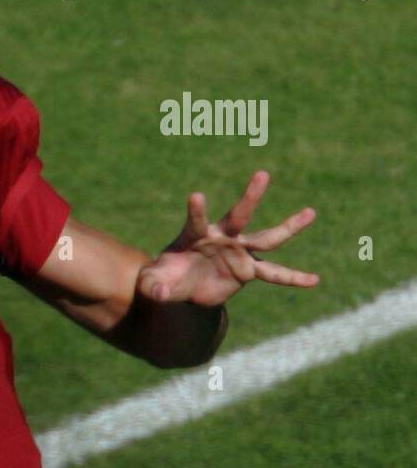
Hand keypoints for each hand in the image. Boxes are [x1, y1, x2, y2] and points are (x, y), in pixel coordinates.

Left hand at [137, 170, 318, 306]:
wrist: (182, 288)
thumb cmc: (164, 278)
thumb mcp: (152, 283)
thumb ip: (153, 285)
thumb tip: (159, 293)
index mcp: (194, 235)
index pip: (196, 220)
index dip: (196, 210)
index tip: (196, 195)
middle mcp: (221, 238)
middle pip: (238, 216)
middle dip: (250, 197)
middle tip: (262, 174)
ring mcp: (238, 252)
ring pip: (266, 238)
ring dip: (288, 226)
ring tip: (311, 212)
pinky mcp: (248, 269)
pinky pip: (274, 274)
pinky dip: (293, 278)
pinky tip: (314, 280)